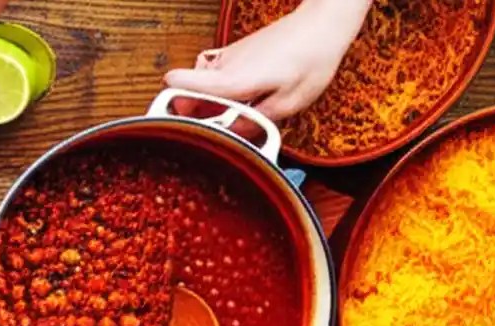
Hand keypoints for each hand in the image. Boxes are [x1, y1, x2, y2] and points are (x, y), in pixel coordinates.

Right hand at [163, 0, 368, 120]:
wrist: (322, 24)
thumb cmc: (311, 58)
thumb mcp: (290, 102)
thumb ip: (256, 122)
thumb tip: (232, 133)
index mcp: (232, 80)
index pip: (177, 84)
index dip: (172, 107)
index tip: (184, 124)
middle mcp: (223, 66)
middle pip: (185, 92)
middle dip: (198, 112)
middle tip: (223, 123)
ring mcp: (226, 57)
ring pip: (201, 85)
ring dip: (214, 101)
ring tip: (240, 108)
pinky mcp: (234, 53)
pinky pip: (215, 76)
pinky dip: (223, 88)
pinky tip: (244, 93)